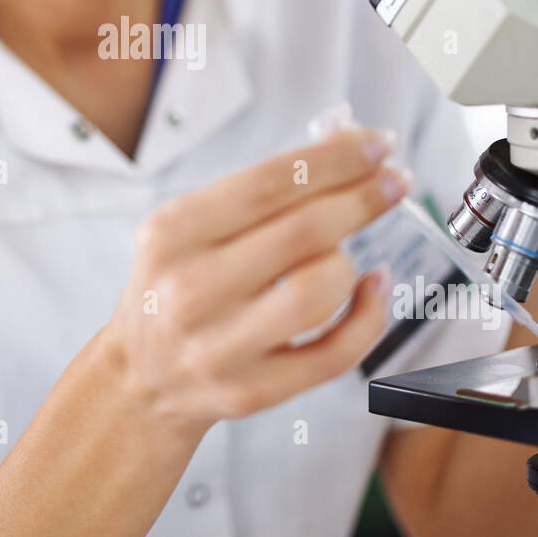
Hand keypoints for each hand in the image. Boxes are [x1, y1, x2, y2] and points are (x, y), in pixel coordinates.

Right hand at [102, 126, 407, 430]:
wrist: (141, 378)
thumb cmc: (177, 287)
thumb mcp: (190, 227)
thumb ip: (261, 191)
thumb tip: (345, 146)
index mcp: (174, 233)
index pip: (270, 183)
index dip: (335, 160)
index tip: (377, 145)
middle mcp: (191, 289)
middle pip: (304, 233)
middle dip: (364, 198)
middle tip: (396, 180)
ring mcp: (220, 346)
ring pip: (320, 291)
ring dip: (351, 262)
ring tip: (347, 253)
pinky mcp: (251, 391)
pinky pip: (334, 354)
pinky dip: (369, 317)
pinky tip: (373, 289)